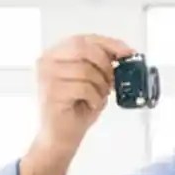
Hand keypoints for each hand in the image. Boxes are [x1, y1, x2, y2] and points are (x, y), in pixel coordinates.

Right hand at [23, 34, 136, 174]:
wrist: (61, 136)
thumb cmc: (76, 108)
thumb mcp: (93, 80)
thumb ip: (102, 65)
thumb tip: (124, 54)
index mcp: (56, 54)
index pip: (84, 39)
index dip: (109, 43)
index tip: (127, 52)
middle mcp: (47, 61)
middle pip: (84, 49)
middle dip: (105, 65)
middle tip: (111, 81)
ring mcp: (46, 76)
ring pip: (86, 70)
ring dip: (100, 86)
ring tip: (96, 97)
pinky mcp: (51, 92)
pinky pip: (84, 88)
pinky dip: (94, 98)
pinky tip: (89, 105)